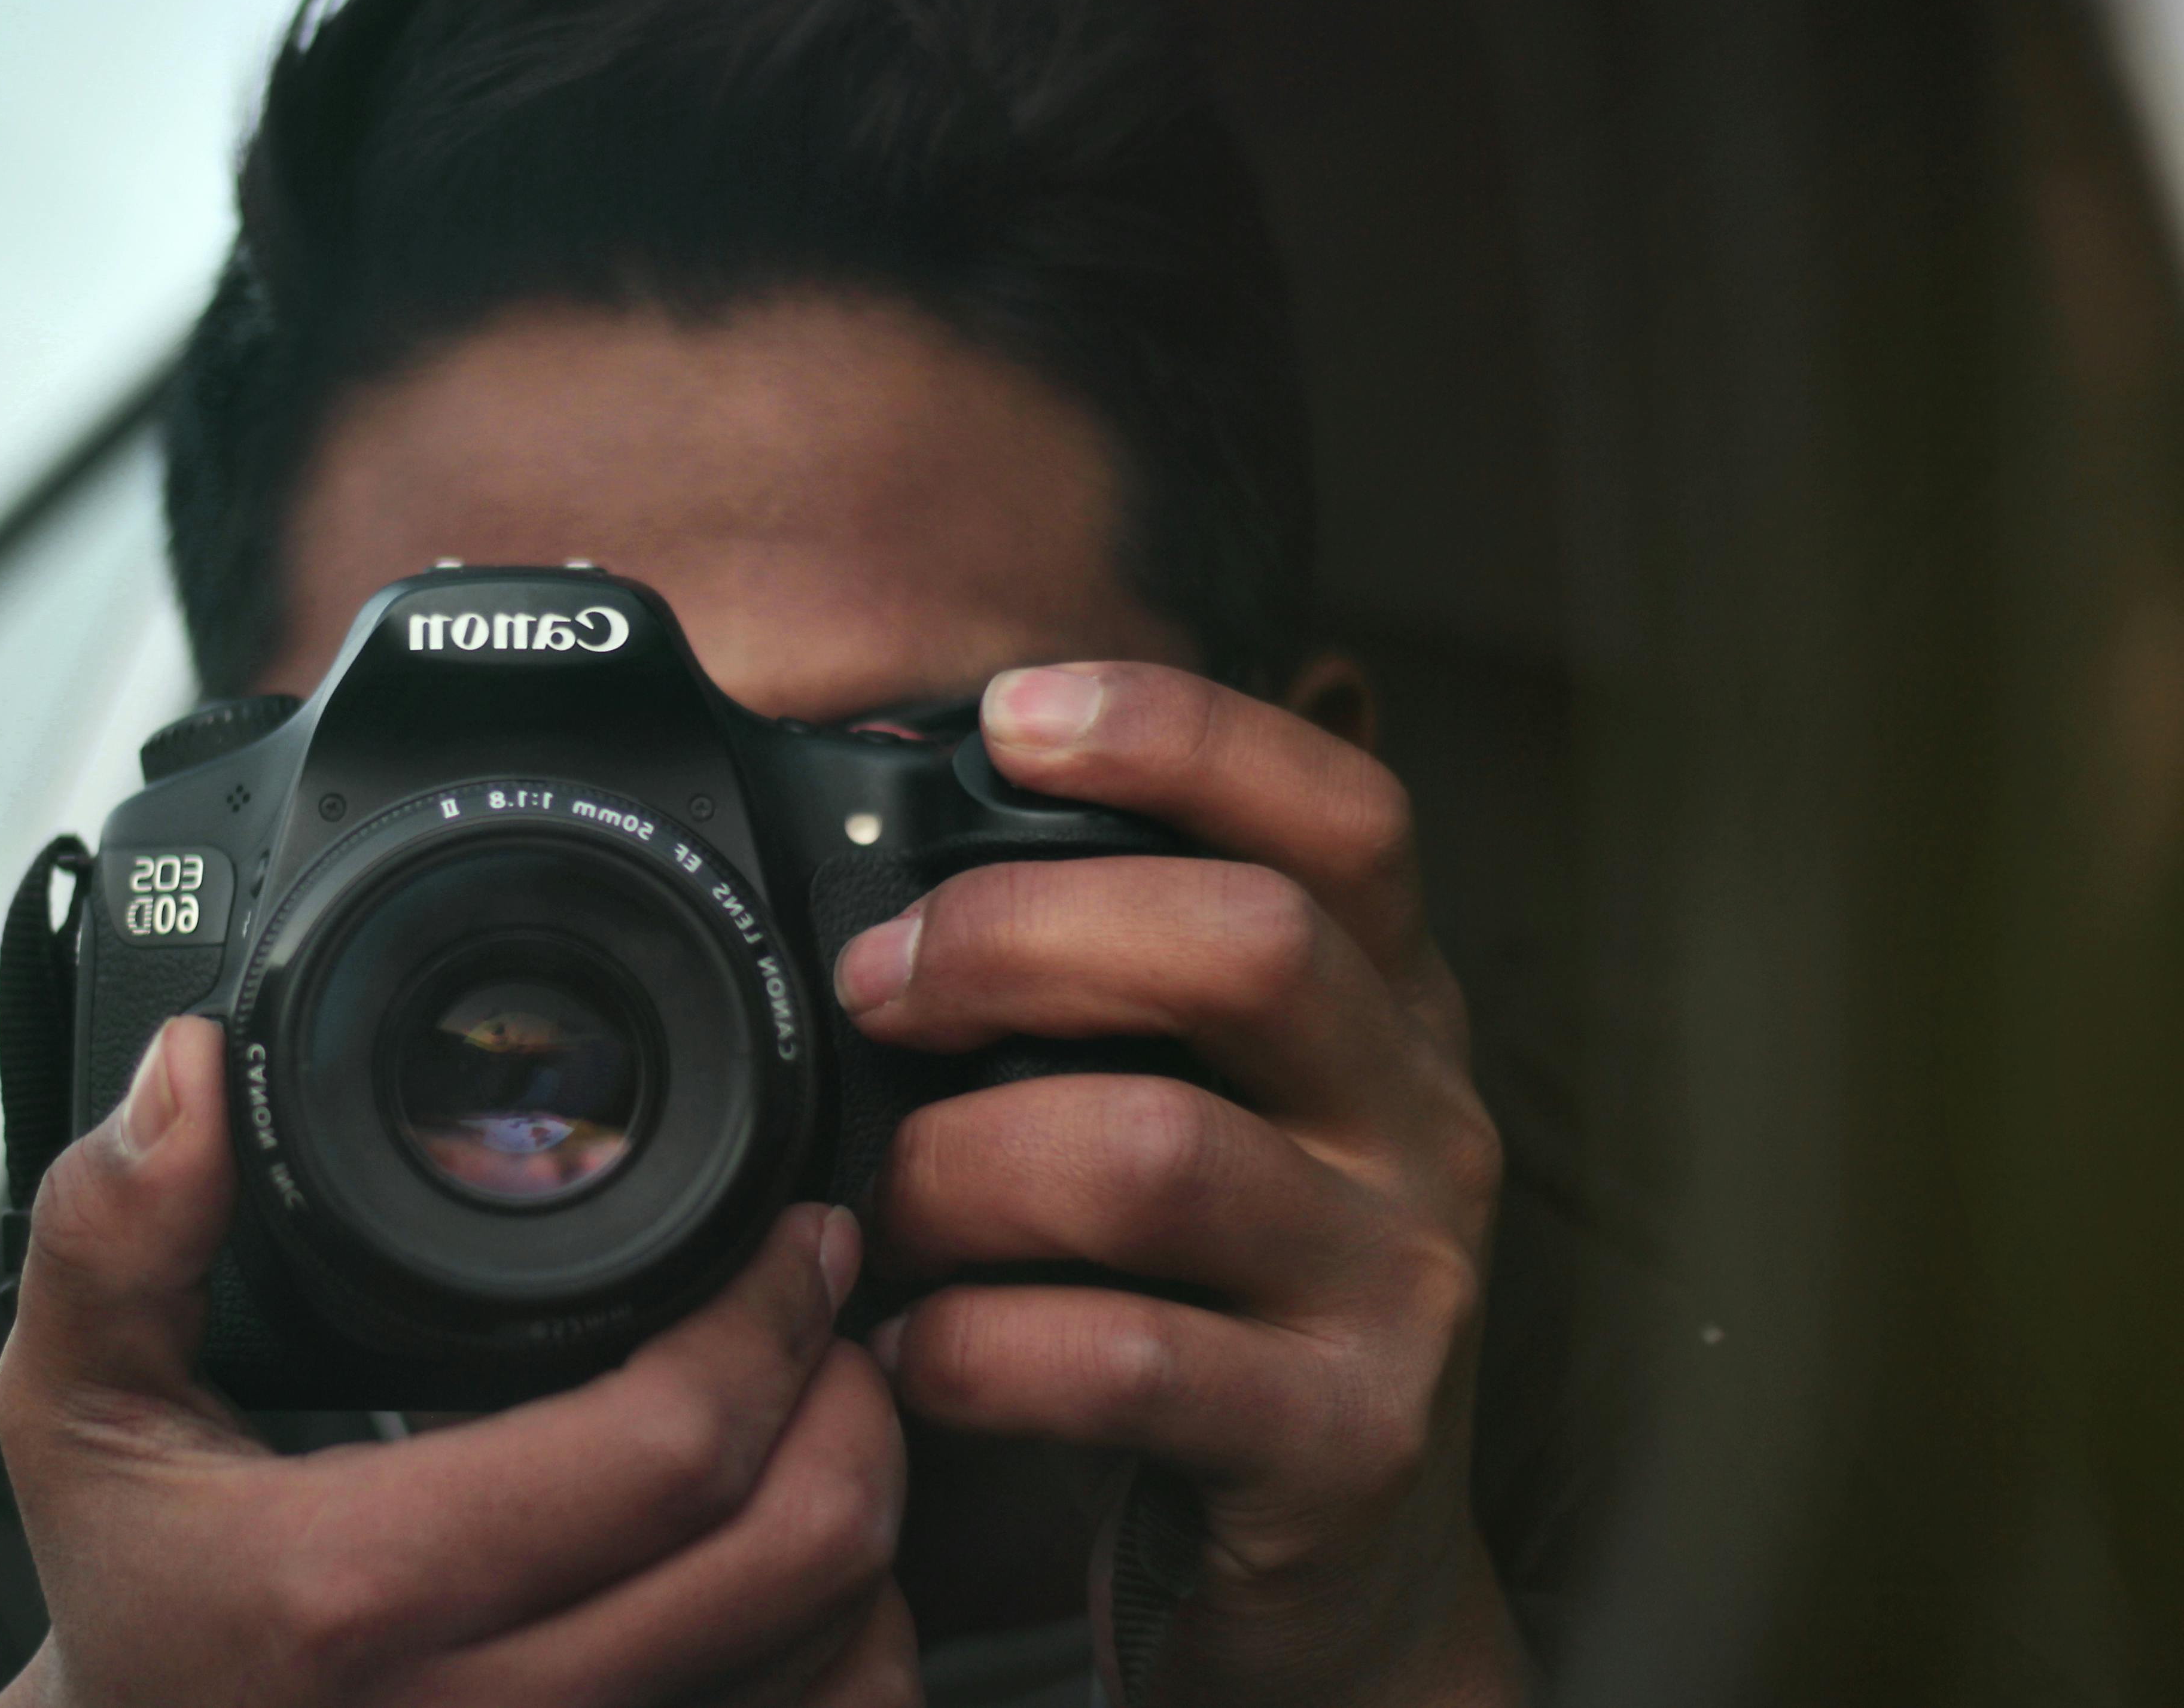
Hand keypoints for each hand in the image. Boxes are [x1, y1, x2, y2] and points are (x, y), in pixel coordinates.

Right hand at [0, 1016, 918, 1707]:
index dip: (770, 1322)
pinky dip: (853, 1650)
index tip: (796, 1240)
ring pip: (837, 1659)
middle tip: (835, 1315)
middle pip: (797, 1554)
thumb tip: (189, 1076)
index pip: (665, 1452)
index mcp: (361, 1592)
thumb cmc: (138, 1603)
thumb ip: (114, 1235)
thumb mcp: (77, 1414)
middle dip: (855, 1404)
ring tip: (824, 1422)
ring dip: (864, 1524)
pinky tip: (806, 1575)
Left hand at [833, 663, 1523, 1704]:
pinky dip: (974, 1349)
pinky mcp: (1340, 1443)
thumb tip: (878, 883)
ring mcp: (1395, 1284)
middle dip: (1020, 937)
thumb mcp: (1210, 1116)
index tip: (1012, 713)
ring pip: (1156, 1154)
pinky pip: (1120, 1362)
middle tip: (877, 984)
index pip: (1341, 812)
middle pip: (1246, 943)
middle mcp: (1417, 1123)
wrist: (1352, 1580)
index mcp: (1384, 1009)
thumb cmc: (1221, 1306)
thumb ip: (1110, 1002)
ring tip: (882, 1206)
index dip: (1183, 735)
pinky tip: (912, 1355)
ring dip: (963, 1166)